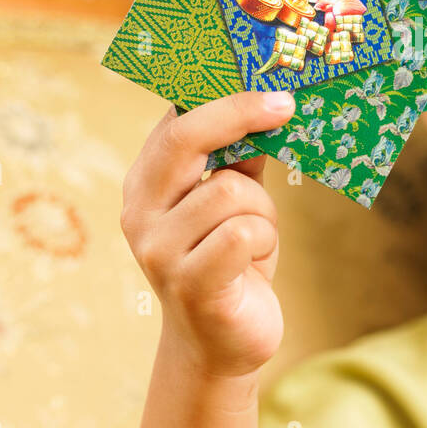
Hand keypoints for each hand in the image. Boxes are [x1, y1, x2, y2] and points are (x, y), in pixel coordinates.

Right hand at [120, 91, 296, 377]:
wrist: (220, 347)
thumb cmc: (231, 263)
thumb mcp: (234, 203)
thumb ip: (239, 157)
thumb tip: (267, 101)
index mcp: (145, 185)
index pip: (174, 122)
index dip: (219, 95)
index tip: (265, 80)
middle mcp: (140, 213)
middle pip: (187, 140)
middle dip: (240, 115)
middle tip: (286, 106)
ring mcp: (159, 251)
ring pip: (231, 192)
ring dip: (263, 213)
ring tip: (257, 241)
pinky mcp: (189, 284)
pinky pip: (243, 233)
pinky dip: (263, 242)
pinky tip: (254, 264)